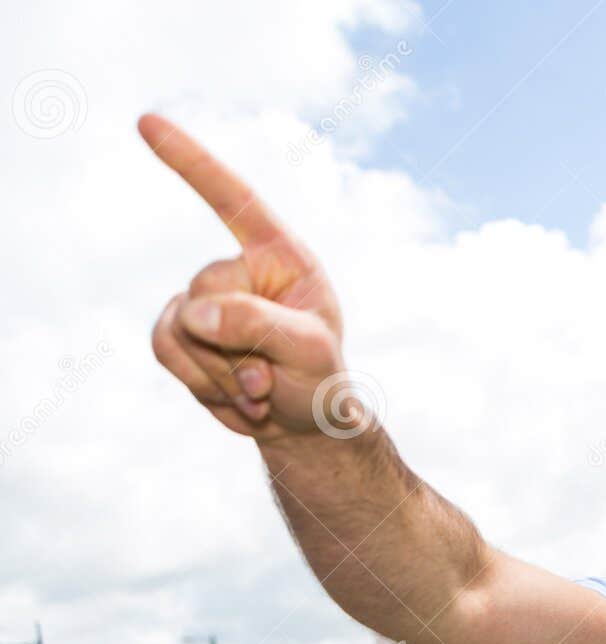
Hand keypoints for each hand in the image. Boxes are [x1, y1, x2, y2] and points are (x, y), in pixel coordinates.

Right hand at [140, 113, 348, 443]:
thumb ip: (258, 325)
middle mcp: (239, 270)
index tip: (146, 120)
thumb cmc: (320, 378)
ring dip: (219, 374)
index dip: (191, 161)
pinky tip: (235, 400)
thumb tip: (193, 312)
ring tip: (260, 392)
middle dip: (235, 348)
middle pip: (204, 292)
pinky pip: (164, 351)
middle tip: (271, 381)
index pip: (233, 201)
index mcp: (280, 256)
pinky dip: (201, 386)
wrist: (303, 422)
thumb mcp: (309, 352)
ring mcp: (204, 300)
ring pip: (179, 329)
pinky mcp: (179, 333)